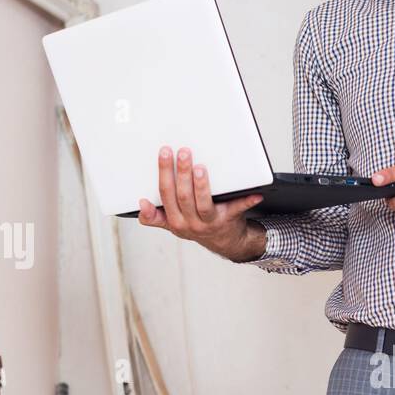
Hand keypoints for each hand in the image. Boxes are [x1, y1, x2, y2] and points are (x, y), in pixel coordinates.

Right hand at [138, 147, 266, 261]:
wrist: (224, 241)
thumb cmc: (197, 226)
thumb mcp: (172, 223)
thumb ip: (155, 216)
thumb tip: (141, 205)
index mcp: (174, 221)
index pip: (165, 194)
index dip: (164, 173)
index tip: (164, 154)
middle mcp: (191, 223)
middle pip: (183, 196)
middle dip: (181, 173)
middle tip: (182, 152)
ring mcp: (210, 222)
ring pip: (203, 203)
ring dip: (202, 185)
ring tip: (200, 168)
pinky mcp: (229, 220)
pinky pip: (237, 209)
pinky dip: (246, 200)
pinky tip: (253, 192)